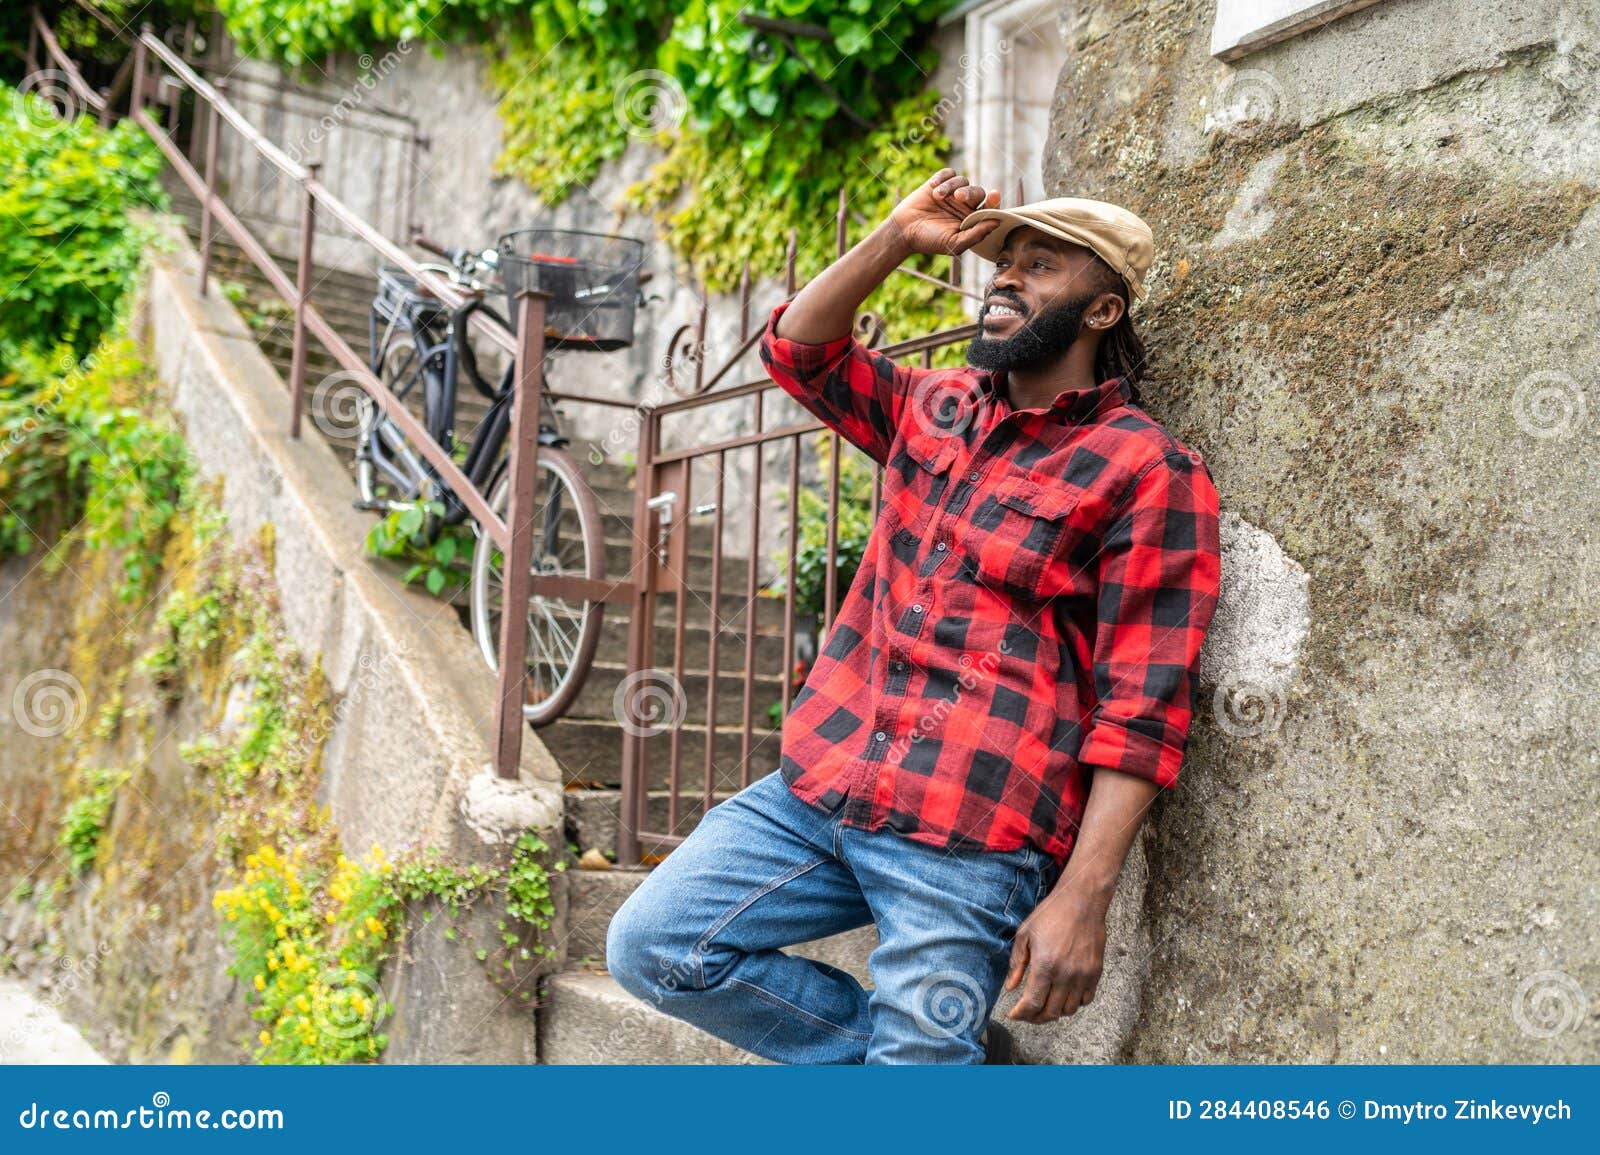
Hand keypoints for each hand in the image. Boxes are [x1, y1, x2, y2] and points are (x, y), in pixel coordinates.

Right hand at [888, 169, 1002, 256]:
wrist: (904, 231)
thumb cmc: (929, 241)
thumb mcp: (955, 243)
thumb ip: (977, 234)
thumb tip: (997, 222)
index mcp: (971, 219)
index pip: (989, 208)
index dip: (994, 201)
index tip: (994, 195)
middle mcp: (964, 205)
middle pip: (978, 191)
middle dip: (970, 192)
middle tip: (958, 197)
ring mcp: (951, 193)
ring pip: (962, 180)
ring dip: (951, 186)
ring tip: (938, 196)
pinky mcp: (938, 183)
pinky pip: (948, 172)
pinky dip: (943, 177)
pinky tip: (933, 187)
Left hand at [1004, 888, 1108, 1023]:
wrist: (1082, 901)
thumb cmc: (1051, 914)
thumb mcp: (1025, 935)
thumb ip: (1017, 963)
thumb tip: (1010, 987)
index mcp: (1045, 966)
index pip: (1032, 1004)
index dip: (1020, 1014)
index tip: (1013, 1014)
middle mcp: (1066, 975)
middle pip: (1050, 1012)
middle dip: (1035, 1017)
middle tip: (1026, 1013)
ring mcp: (1083, 976)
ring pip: (1068, 1010)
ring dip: (1054, 1012)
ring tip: (1044, 1004)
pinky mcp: (1096, 973)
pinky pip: (1085, 1000)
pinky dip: (1073, 1004)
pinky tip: (1063, 995)